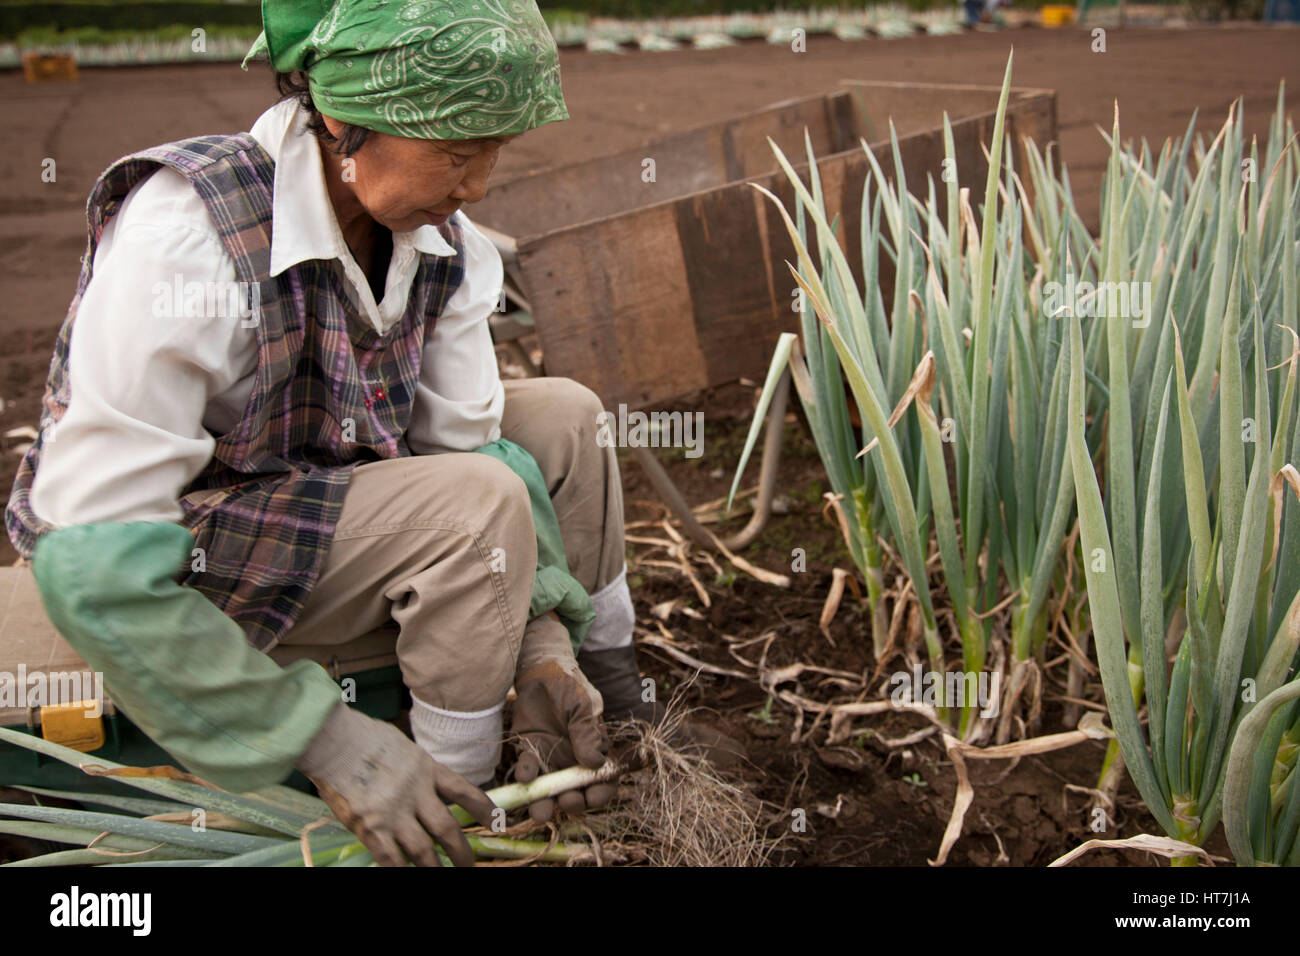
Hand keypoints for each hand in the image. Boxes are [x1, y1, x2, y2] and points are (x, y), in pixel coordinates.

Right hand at [296, 704, 496, 866]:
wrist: (332, 740)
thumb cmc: (362, 736)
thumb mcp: (402, 746)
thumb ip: (417, 768)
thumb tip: (426, 782)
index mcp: (426, 768)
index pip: (464, 791)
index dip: (483, 809)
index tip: (497, 822)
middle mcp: (416, 792)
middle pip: (448, 829)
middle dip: (462, 852)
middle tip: (470, 867)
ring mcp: (394, 812)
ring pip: (424, 850)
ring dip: (435, 868)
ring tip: (442, 876)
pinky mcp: (370, 828)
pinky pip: (391, 859)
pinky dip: (401, 871)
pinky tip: (406, 875)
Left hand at [512, 656, 613, 822]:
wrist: (542, 671)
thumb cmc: (571, 688)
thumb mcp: (583, 707)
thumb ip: (587, 734)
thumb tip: (594, 763)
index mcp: (594, 753)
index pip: (603, 781)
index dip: (601, 793)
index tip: (594, 796)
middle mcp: (572, 763)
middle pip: (576, 793)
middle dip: (573, 803)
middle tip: (568, 801)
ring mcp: (550, 760)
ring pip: (549, 791)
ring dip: (545, 804)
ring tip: (541, 813)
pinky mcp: (529, 752)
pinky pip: (527, 769)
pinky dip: (526, 775)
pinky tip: (525, 777)